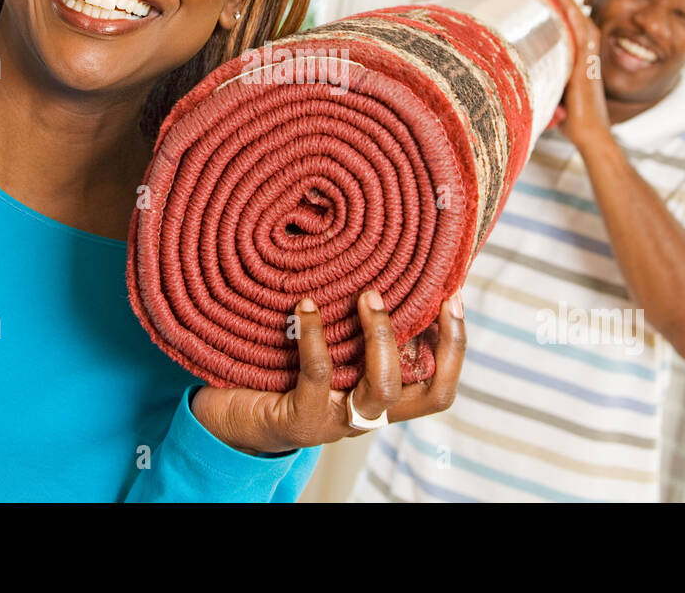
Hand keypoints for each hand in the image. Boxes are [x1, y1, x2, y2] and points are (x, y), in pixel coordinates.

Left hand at [190, 289, 466, 453]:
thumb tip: (378, 262)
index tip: (453, 296)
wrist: (228, 416)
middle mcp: (367, 414)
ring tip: (366, 295)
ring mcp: (337, 423)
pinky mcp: (302, 421)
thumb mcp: (325, 347)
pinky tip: (305, 307)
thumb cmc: (277, 372)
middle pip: (430, 395)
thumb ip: (352, 323)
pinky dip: (314, 336)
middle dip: (436, 343)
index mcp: (380, 398)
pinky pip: (318, 376)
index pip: (439, 386)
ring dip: (380, 336)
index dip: (456, 346)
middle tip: (417, 294)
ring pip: (382, 389)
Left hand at [515, 0, 610, 147]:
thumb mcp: (556, 97)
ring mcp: (589, 62)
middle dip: (565, 3)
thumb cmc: (574, 122)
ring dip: (569, 5)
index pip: (572, 32)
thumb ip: (544, 84)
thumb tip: (519, 82)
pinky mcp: (587, 69)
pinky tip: (569, 7)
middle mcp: (586, 59)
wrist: (590, 136)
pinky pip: (584, 38)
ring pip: (581, 25)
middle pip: (578, 22)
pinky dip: (577, 20)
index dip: (562, 14)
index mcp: (579, 64)